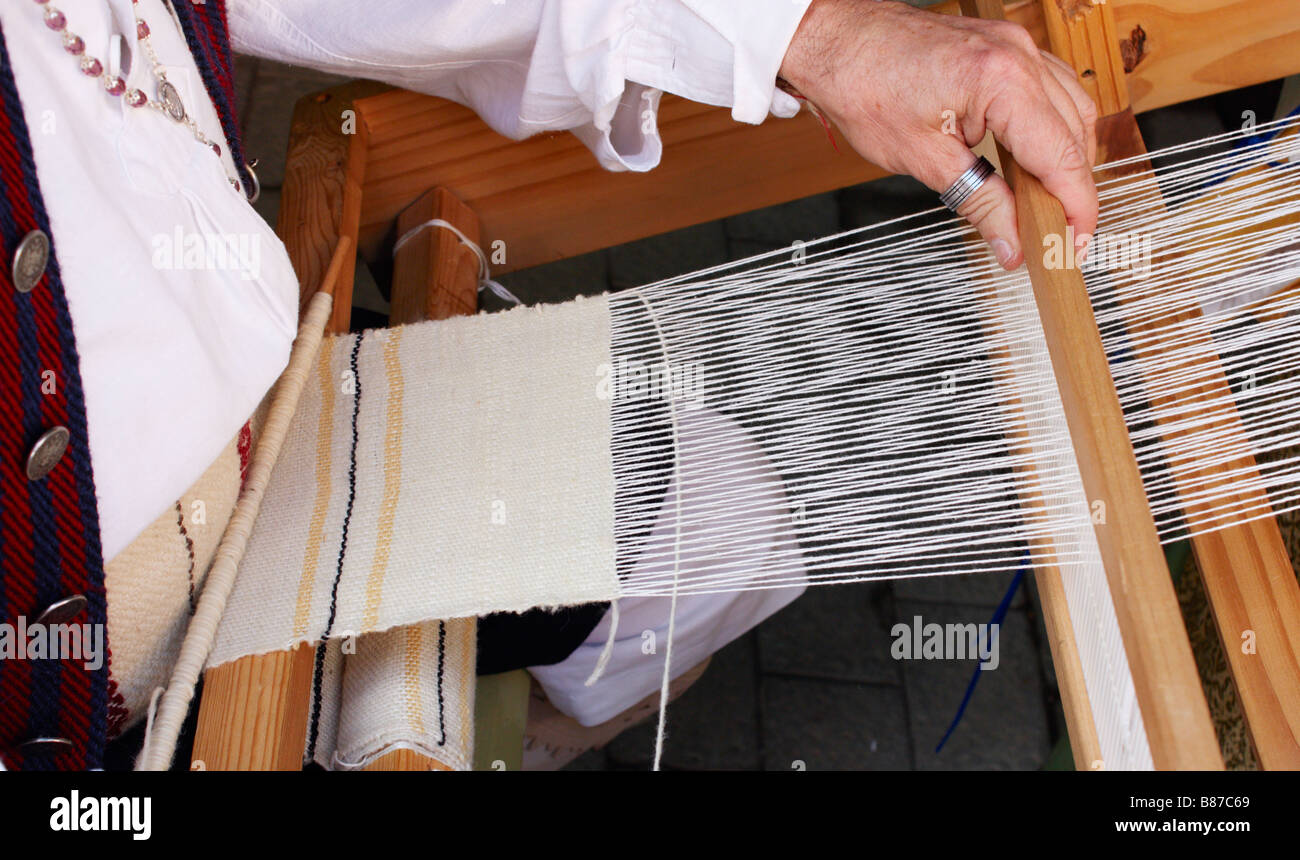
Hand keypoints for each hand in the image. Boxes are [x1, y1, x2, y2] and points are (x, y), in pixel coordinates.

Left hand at [779, 0, 1097, 269]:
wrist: (837, 42)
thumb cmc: (864, 87)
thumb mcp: (923, 160)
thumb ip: (979, 203)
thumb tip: (1011, 243)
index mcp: (1002, 82)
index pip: (1061, 156)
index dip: (1076, 207)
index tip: (1075, 244)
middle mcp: (1020, 56)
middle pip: (1074, 133)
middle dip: (1071, 189)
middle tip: (1056, 236)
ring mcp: (1016, 46)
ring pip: (1070, 110)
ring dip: (1064, 159)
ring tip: (1043, 204)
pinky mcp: (1004, 46)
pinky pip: (1049, 89)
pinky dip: (1049, 128)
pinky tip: (1032, 159)